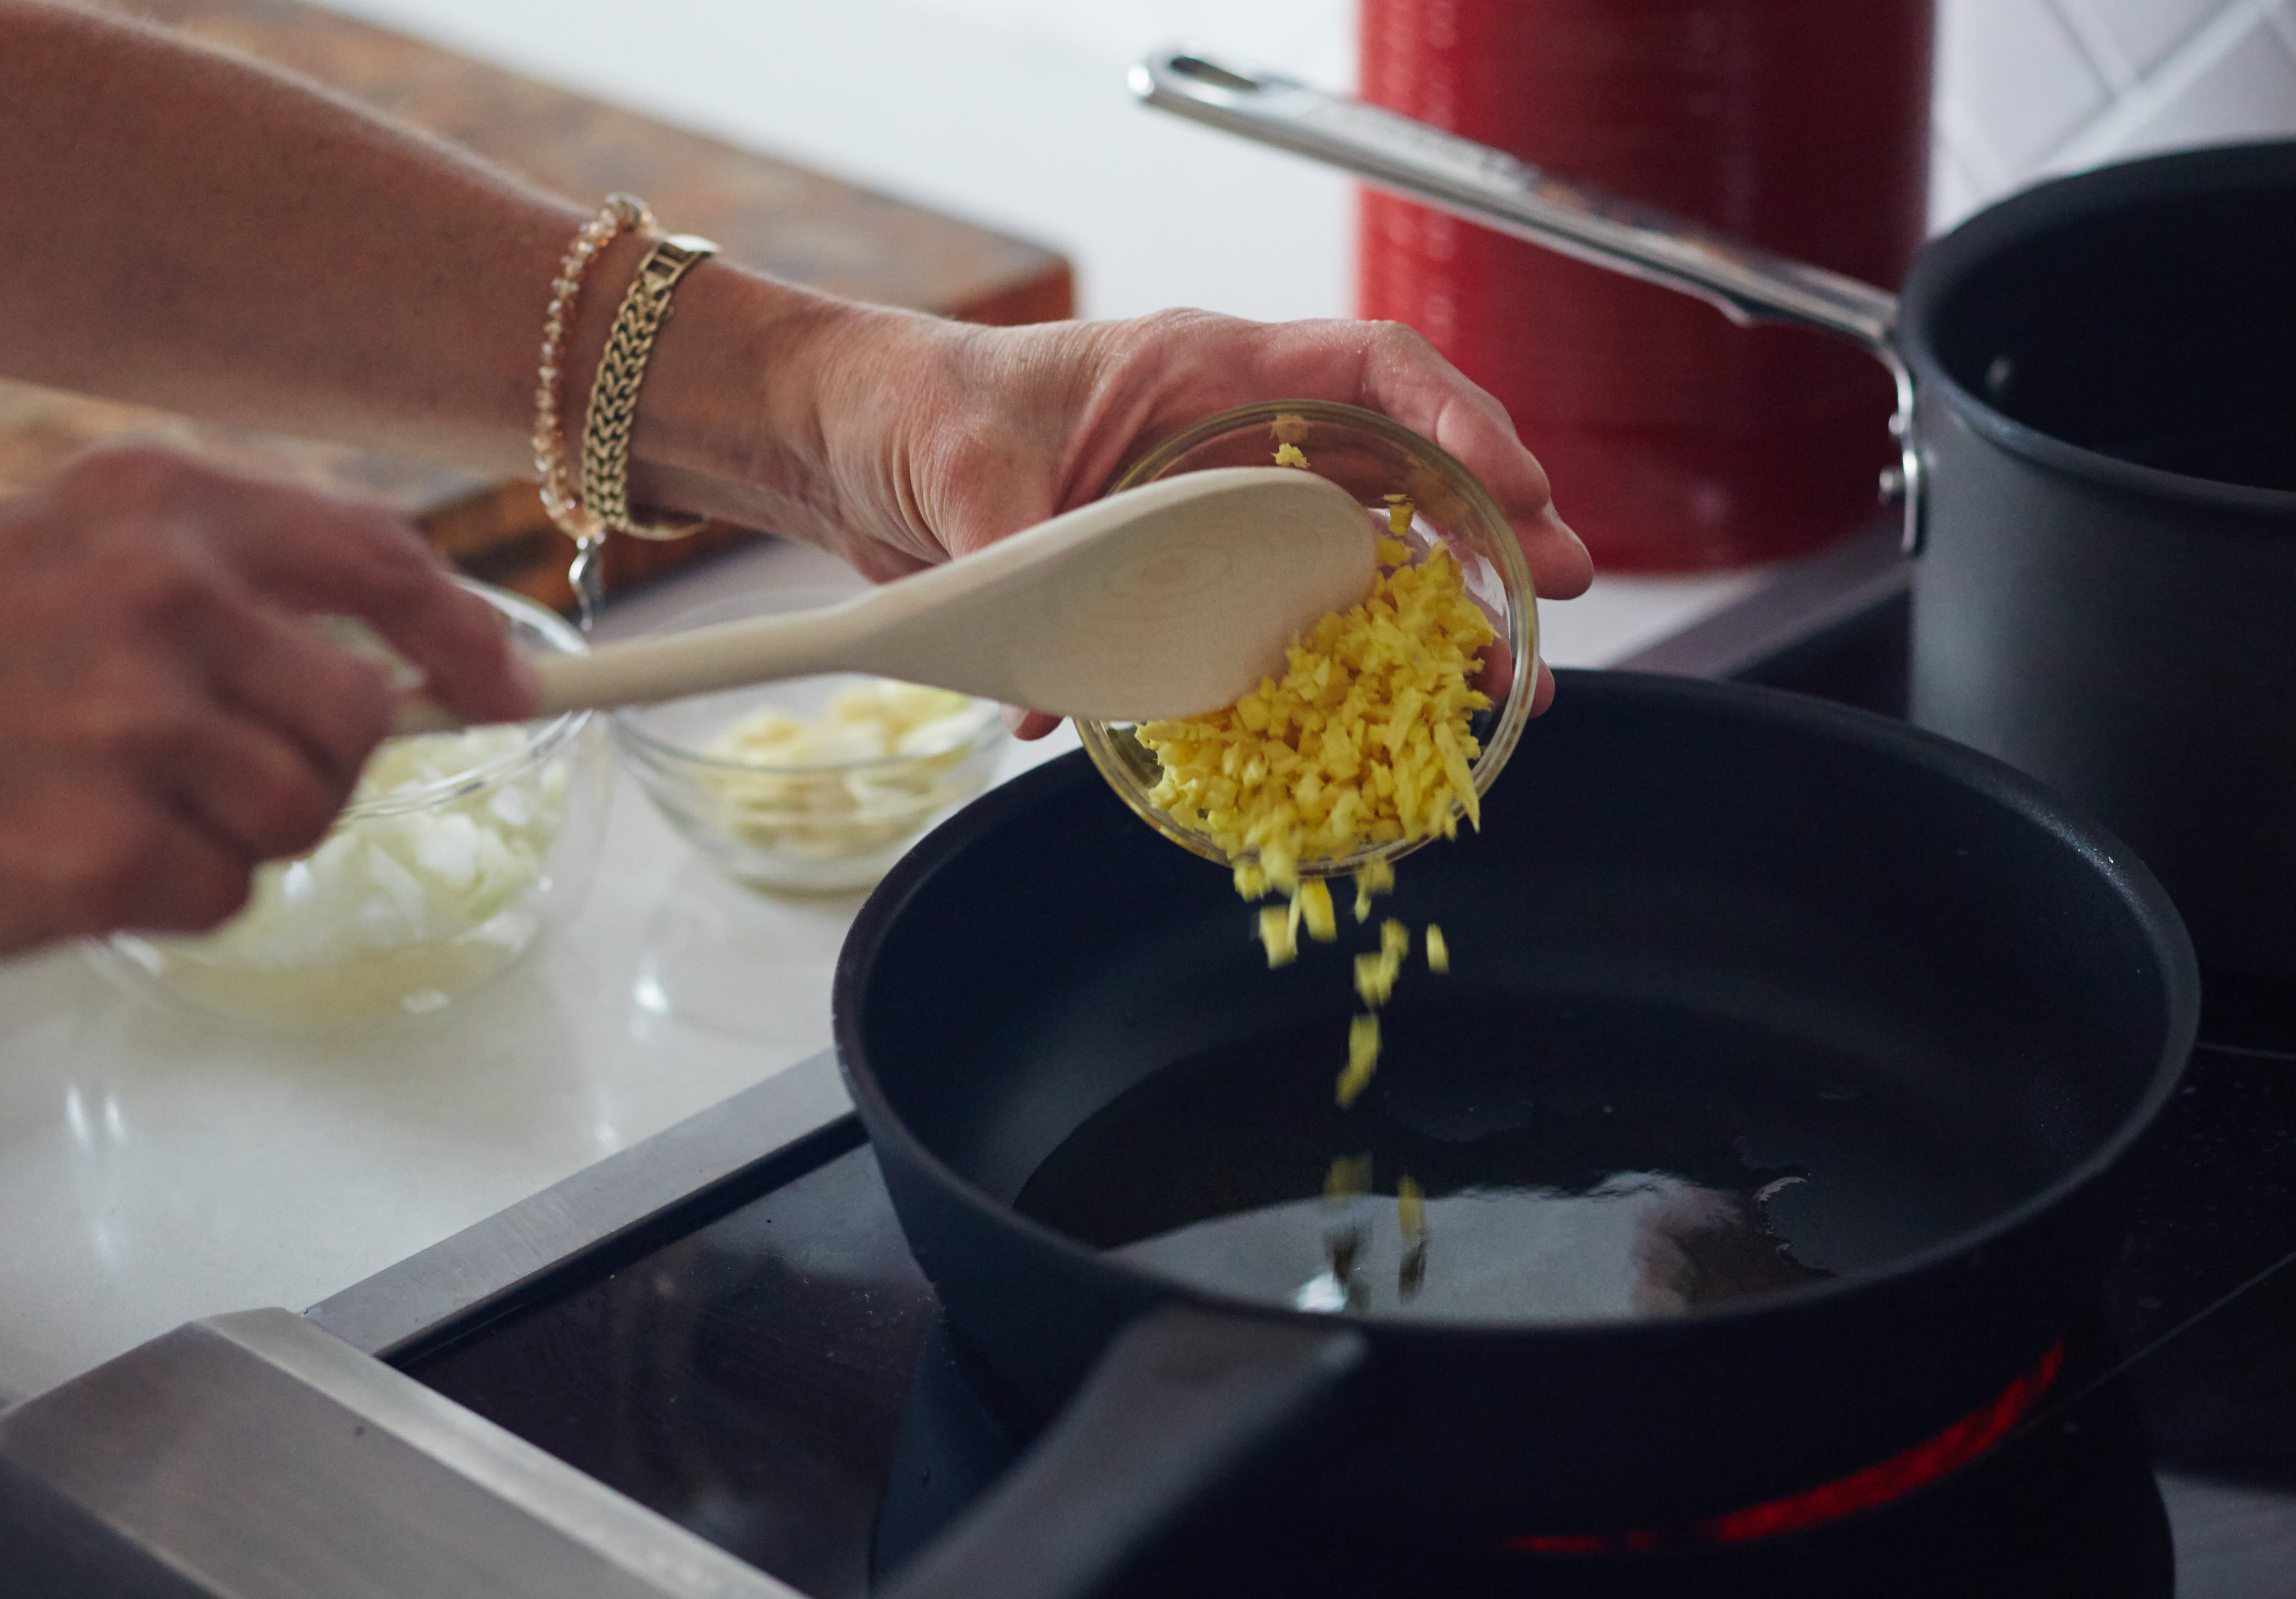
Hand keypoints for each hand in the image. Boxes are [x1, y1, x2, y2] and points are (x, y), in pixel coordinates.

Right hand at [0, 447, 535, 954]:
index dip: (465, 633)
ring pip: (303, 812)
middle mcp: (157, 596)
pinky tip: (69, 851)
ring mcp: (131, 722)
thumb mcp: (71, 560)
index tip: (509, 690)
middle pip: (356, 714)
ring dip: (232, 831)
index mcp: (157, 503)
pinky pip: (224, 894)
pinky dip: (163, 897)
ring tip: (116, 800)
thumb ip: (231, 589)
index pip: (377, 557)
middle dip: (307, 760)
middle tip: (194, 766)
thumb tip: (405, 665)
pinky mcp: (104, 847)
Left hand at [768, 304, 1594, 736]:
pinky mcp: (1193, 576)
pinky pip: (1289, 619)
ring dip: (1441, 616)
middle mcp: (1239, 437)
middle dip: (1490, 532)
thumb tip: (1054, 696)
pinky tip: (1388, 718)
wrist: (856, 443)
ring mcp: (1224, 509)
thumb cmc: (916, 414)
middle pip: (1400, 472)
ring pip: (1365, 555)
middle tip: (1560, 600)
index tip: (1513, 488)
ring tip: (1509, 683)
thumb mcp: (971, 477)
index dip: (1456, 424)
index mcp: (1211, 371)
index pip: (1371, 373)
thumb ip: (1022, 567)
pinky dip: (1340, 666)